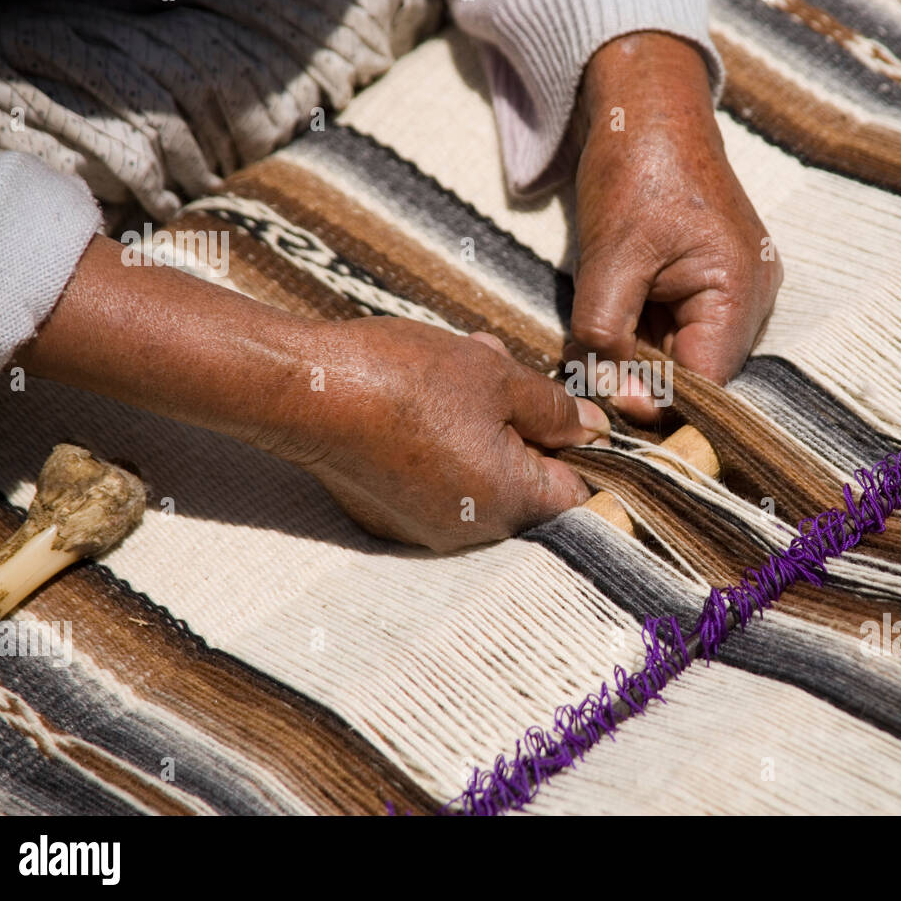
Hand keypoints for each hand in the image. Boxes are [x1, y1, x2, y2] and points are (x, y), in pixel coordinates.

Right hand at [278, 321, 608, 550]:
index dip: (577, 446)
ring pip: (481, 476)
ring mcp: (425, 529)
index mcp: (510, 503)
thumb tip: (592, 429)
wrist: (307, 392)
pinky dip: (443, 446)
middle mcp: (471, 532)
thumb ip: (555, 410)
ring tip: (461, 369)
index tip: (561, 409)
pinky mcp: (389, 516)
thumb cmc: (407, 379)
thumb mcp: (499, 377)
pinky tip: (423, 399)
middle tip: (502, 370)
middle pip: (525, 482)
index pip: (576, 492)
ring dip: (483, 426)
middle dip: (522, 424)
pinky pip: (438, 483)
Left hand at [571, 31, 781, 420]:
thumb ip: (606, 336)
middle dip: (645, 376)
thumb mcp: (609, 259)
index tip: (607, 398)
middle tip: (593, 363)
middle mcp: (754, 296)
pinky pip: (684, 327)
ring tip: (608, 322)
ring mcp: (740, 288)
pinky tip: (624, 304)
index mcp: (740, 289)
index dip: (656, 402)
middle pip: (699, 374)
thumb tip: (608, 396)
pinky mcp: (719, 281)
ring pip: (686, 354)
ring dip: (642, 352)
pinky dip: (648, 330)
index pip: (706, 385)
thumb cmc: (634, 169)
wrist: (647, 108)